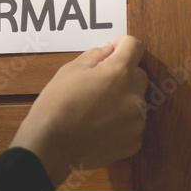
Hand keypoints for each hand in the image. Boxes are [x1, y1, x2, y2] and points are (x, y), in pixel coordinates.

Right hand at [9, 35, 149, 186]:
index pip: (135, 47)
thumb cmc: (55, 105)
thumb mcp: (67, 72)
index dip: (124, 44)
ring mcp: (137, 121)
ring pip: (136, 103)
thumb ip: (93, 56)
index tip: (115, 49)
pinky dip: (120, 125)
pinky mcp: (134, 142)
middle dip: (123, 76)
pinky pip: (132, 126)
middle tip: (99, 85)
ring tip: (97, 112)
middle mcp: (134, 95)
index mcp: (118, 73)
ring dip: (122, 101)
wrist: (50, 146)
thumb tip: (108, 49)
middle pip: (139, 76)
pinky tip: (99, 130)